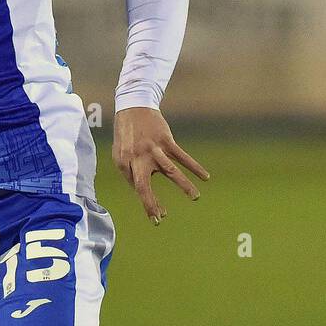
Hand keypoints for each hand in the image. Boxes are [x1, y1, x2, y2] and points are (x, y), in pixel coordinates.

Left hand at [112, 107, 209, 223]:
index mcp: (123, 163)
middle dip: (152, 203)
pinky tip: (205, 177)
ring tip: (195, 197)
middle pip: (144, 185)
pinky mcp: (166, 140)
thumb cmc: (127, 135)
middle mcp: (137, 157)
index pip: (135, 187)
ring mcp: (153, 149)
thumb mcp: (119, 153)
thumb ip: (129, 172)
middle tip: (162, 218)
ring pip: (170, 171)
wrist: (133, 107)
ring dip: (184, 185)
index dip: (147, 202)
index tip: (158, 215)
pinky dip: (195, 167)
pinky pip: (182, 156)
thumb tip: (141, 192)